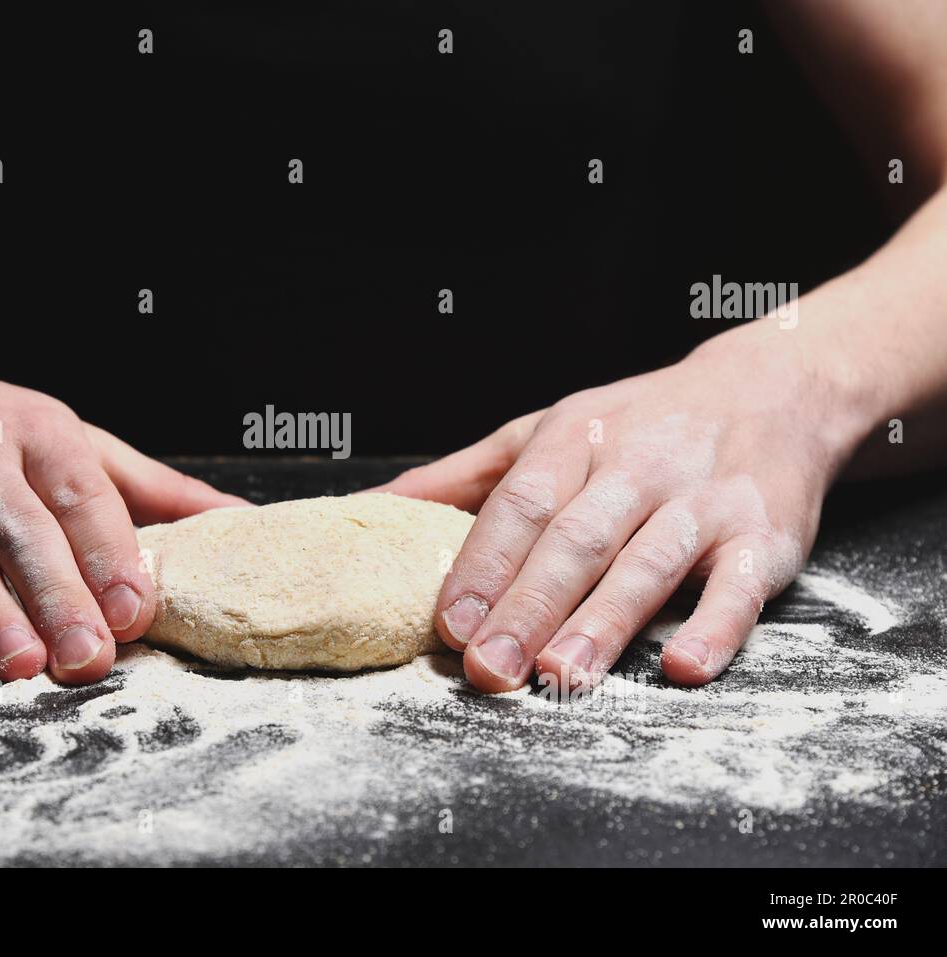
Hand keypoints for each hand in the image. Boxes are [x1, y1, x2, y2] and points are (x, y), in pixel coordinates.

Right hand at [0, 336, 246, 683]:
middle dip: (58, 596)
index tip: (136, 608)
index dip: (108, 552)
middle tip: (90, 657)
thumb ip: (147, 486)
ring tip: (25, 664)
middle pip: (21, 531)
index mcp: (36, 432)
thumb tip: (241, 517)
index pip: (79, 493)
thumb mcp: (69, 439)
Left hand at [377, 324, 869, 692]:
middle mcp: (636, 467)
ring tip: (560, 675)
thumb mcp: (545, 430)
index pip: (522, 503)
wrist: (774, 387)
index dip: (484, 563)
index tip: (450, 621)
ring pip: (647, 564)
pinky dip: (716, 626)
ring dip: (603, 623)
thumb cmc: (637, 423)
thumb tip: (369, 506)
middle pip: (575, 540)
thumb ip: (463, 476)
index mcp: (574, 439)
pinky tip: (684, 665)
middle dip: (527, 607)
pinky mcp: (765, 537)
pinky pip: (741, 586)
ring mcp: (703, 501)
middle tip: (488, 669)